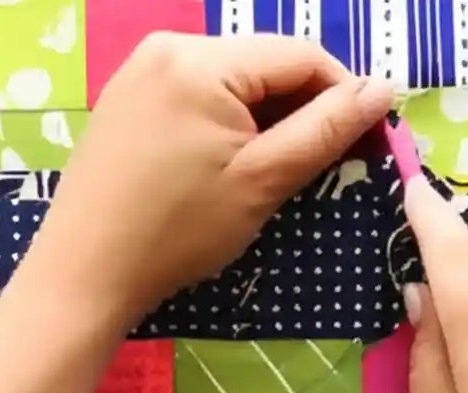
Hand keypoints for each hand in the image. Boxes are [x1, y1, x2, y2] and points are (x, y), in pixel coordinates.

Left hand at [22, 33, 393, 326]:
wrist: (85, 271)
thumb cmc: (178, 231)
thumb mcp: (263, 179)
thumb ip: (326, 128)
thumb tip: (383, 88)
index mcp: (202, 60)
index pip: (302, 55)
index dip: (347, 94)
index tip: (371, 141)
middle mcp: (170, 46)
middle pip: (268, 62)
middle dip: (307, 106)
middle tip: (329, 163)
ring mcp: (143, 68)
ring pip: (237, 78)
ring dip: (272, 116)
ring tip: (279, 169)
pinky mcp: (130, 95)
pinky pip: (201, 92)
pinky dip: (232, 120)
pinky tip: (233, 164)